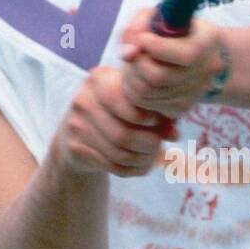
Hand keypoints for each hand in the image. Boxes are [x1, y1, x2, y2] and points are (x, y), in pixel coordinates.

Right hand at [56, 65, 177, 177]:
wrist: (78, 130)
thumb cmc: (117, 111)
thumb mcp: (136, 104)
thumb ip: (158, 114)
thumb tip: (174, 135)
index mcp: (100, 79)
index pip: (130, 104)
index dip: (150, 119)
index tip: (157, 122)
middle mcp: (84, 100)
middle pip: (124, 134)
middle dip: (149, 145)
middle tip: (159, 145)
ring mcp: (76, 125)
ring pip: (119, 154)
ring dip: (143, 160)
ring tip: (152, 156)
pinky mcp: (75, 148)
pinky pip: (111, 166)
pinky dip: (133, 169)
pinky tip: (141, 165)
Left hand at [119, 7, 226, 117]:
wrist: (203, 55)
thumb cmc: (178, 30)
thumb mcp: (163, 16)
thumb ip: (140, 26)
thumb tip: (127, 52)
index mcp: (207, 45)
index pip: (183, 55)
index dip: (153, 46)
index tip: (142, 37)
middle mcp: (204, 74)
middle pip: (157, 77)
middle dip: (135, 63)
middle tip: (131, 52)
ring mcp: (192, 95)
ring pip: (145, 93)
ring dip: (129, 76)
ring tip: (132, 63)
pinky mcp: (180, 109)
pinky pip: (144, 104)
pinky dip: (134, 89)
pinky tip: (138, 76)